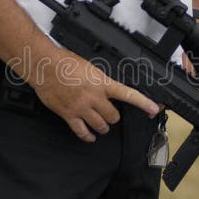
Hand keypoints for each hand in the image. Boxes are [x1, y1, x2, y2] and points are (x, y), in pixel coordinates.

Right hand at [31, 47, 158, 142]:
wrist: (45, 66)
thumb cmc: (65, 62)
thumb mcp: (90, 67)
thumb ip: (100, 80)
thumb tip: (105, 87)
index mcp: (102, 83)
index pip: (128, 94)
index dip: (143, 103)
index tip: (154, 109)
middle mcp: (94, 97)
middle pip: (113, 116)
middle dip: (113, 117)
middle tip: (110, 114)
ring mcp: (82, 108)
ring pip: (101, 126)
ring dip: (103, 127)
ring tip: (102, 125)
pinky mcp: (69, 115)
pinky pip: (82, 131)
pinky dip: (88, 136)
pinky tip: (90, 137)